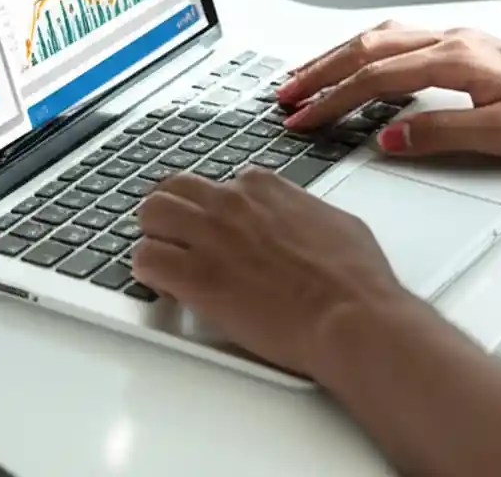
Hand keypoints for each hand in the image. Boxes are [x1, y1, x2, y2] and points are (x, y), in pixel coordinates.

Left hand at [133, 168, 411, 381]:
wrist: (352, 317)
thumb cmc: (356, 280)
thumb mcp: (335, 223)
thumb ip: (302, 213)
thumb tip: (298, 220)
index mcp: (263, 187)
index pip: (217, 184)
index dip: (213, 211)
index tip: (218, 232)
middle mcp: (230, 202)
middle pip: (172, 189)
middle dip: (172, 214)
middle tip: (177, 241)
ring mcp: (209, 236)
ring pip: (150, 215)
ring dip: (155, 237)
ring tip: (167, 262)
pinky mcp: (194, 276)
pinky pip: (145, 259)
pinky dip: (149, 273)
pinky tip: (165, 287)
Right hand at [274, 21, 500, 161]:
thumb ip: (439, 134)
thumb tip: (387, 138)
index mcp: (454, 59)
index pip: (374, 78)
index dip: (332, 100)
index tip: (302, 119)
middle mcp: (449, 40)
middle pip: (365, 49)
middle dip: (319, 72)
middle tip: (284, 97)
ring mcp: (453, 39)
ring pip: (377, 38)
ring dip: (336, 57)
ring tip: (305, 78)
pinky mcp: (459, 47)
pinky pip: (395, 40)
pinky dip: (362, 51)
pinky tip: (353, 62)